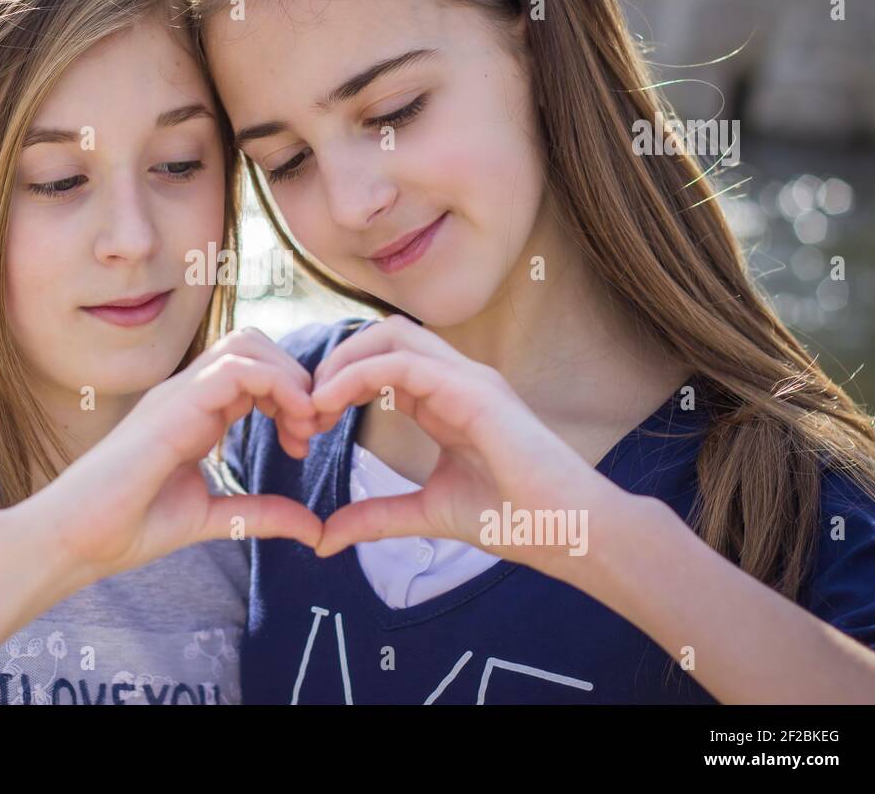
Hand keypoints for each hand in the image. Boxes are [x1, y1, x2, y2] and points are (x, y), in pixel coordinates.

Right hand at [25, 327, 322, 585]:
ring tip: (303, 425)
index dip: (292, 395)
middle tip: (311, 429)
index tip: (305, 443)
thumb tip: (314, 528)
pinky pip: (234, 369)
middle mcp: (187, 394)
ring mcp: (177, 395)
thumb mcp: (212, 518)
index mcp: (196, 412)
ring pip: (247, 345)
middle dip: (296, 378)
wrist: (75, 540)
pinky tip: (292, 423)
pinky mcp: (173, 406)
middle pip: (255, 344)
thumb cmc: (127, 527)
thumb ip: (261, 514)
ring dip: (289, 378)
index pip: (254, 370)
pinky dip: (276, 385)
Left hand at [309, 316, 625, 577]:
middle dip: (335, 361)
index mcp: (445, 398)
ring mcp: (469, 379)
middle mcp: (456, 378)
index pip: (382, 362)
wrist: (571, 534)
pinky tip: (330, 403)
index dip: (338, 381)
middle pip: (382, 335)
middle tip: (304, 406)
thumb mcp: (426, 513)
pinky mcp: (476, 391)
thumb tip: (323, 538)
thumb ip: (377, 516)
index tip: (307, 421)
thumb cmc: (516, 520)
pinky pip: (405, 363)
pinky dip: (360, 374)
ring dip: (343, 362)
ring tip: (313, 402)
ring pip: (391, 335)